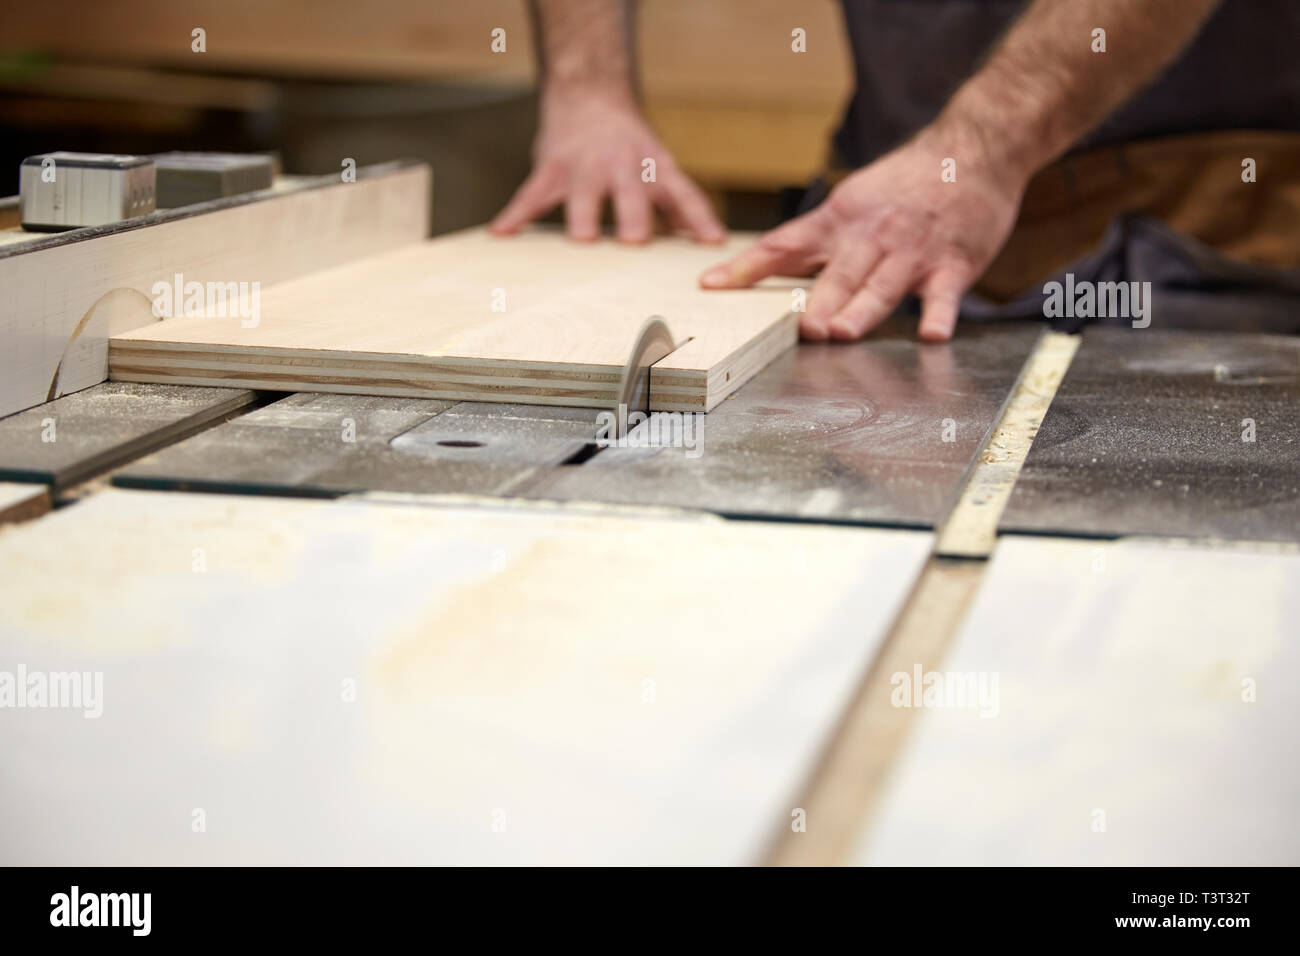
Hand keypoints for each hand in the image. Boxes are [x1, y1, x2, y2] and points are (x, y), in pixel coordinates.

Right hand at [490, 91, 725, 244]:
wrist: (588, 91)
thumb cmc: (629, 144)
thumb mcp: (659, 165)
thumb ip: (678, 204)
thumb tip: (710, 242)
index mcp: (654, 169)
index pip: (683, 194)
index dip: (698, 218)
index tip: (712, 242)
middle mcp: (622, 167)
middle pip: (630, 196)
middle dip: (633, 217)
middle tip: (634, 242)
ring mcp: (584, 168)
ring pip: (582, 197)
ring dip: (582, 218)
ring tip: (581, 241)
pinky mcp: (551, 169)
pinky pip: (532, 195)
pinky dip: (516, 213)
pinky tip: (501, 233)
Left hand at [699, 127, 1027, 340]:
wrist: (974, 149)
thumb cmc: (905, 184)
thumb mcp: (852, 202)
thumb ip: (813, 240)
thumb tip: (765, 268)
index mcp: (838, 221)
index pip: (784, 244)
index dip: (747, 266)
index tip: (712, 285)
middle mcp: (871, 236)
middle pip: (837, 272)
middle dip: (816, 301)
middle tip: (800, 328)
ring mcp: (912, 252)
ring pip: (883, 285)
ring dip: (862, 309)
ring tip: (841, 333)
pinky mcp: (953, 264)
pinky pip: (944, 294)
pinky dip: (938, 314)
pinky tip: (931, 335)